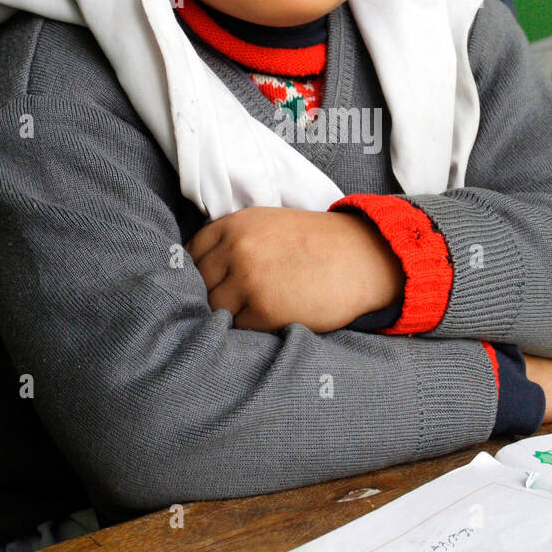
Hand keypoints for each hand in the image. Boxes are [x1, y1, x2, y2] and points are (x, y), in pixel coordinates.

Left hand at [184, 206, 403, 332]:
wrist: (362, 259)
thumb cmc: (317, 243)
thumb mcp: (269, 224)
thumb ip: (234, 239)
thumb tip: (199, 269)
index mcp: (235, 225)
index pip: (190, 253)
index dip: (196, 271)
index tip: (207, 282)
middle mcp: (237, 249)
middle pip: (198, 283)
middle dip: (211, 294)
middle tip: (232, 300)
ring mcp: (249, 280)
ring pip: (214, 308)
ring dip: (228, 314)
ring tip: (251, 310)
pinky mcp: (264, 310)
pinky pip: (238, 327)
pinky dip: (249, 328)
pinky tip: (268, 318)